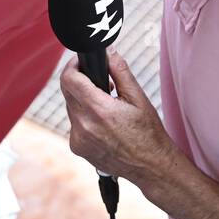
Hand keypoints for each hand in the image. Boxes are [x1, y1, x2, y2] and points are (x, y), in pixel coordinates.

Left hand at [58, 49, 176, 182]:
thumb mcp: (138, 98)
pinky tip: (102, 123)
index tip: (81, 62)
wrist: (151, 166)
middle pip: (68, 91)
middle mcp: (84, 125)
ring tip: (105, 105)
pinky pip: (74, 123)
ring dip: (83, 100)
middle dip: (80, 81)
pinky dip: (84, 118)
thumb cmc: (148, 133)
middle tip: (101, 83)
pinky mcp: (77, 148)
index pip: (69, 79)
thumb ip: (120, 71)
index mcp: (99, 110)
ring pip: (71, 107)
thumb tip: (108, 52)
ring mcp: (78, 139)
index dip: (73, 66)